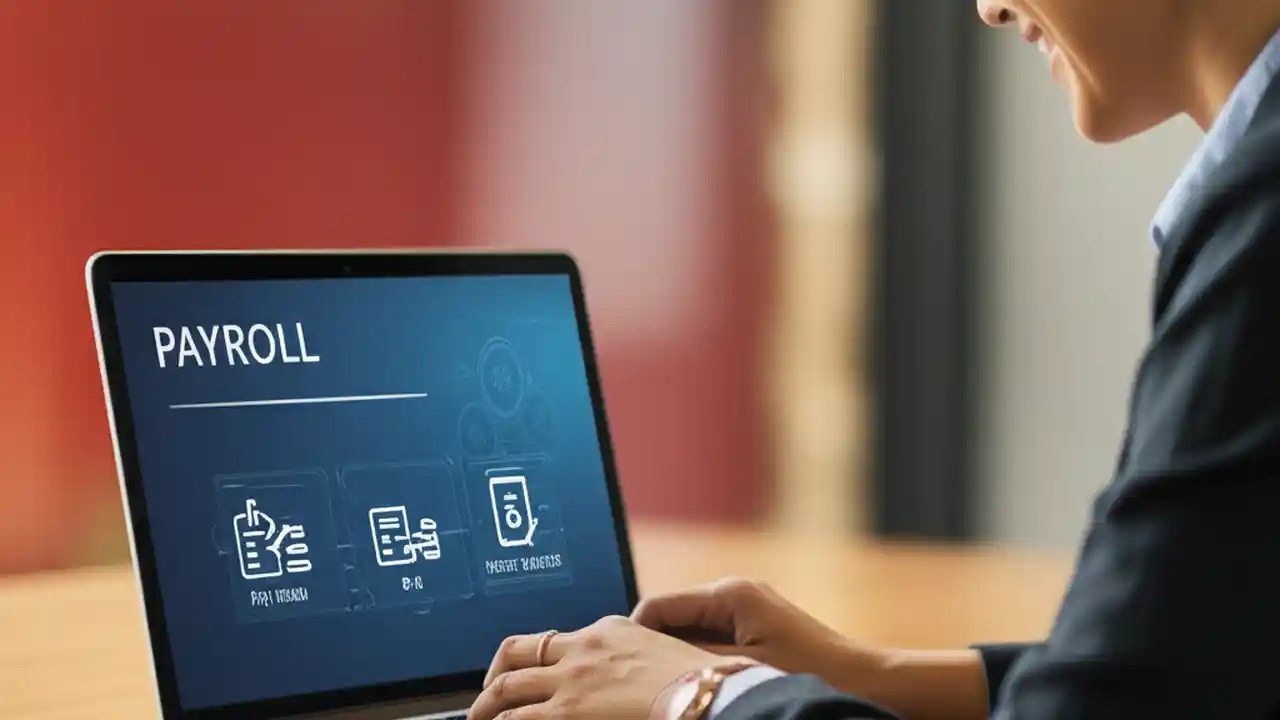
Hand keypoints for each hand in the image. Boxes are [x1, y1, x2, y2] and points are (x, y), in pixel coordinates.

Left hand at [470, 615, 720, 719]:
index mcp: (612, 630)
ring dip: (485, 707)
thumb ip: (643, 662)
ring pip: (505, 687)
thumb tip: (643, 680)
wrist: (711, 695)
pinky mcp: (566, 711)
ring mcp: (571, 678)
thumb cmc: (703, 685)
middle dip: (496, 673)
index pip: (559, 639)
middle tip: (488, 697)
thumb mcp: (667, 659)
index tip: (533, 673)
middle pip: (518, 651)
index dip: (538, 658)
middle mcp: (584, 647)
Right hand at [632, 578, 878, 681]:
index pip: (657, 606)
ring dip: (673, 653)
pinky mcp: (756, 624)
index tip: (617, 669)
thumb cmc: (808, 676)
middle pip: (670, 615)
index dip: (632, 636)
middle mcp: (735, 590)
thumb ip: (688, 658)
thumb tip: (645, 656)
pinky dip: (695, 656)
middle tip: (630, 680)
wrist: (864, 682)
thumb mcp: (738, 670)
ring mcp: (747, 606)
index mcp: (729, 594)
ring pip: (688, 628)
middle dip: (650, 645)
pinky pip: (710, 636)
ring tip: (656, 685)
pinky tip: (690, 683)